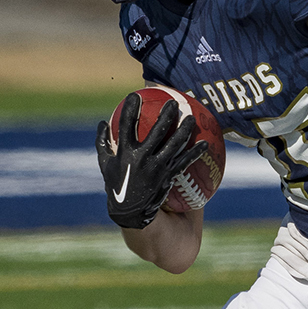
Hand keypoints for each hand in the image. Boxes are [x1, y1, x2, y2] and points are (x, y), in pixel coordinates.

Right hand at [97, 93, 206, 228]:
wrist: (131, 213)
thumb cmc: (118, 186)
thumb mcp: (106, 166)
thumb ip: (103, 144)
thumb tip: (101, 123)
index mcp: (124, 152)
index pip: (126, 124)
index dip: (130, 108)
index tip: (135, 95)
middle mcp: (141, 158)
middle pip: (157, 130)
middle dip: (166, 114)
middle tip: (173, 102)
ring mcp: (156, 167)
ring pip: (174, 144)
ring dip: (185, 129)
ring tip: (192, 117)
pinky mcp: (168, 177)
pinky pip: (184, 162)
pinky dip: (195, 152)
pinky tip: (206, 144)